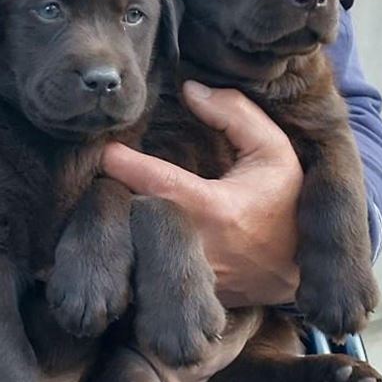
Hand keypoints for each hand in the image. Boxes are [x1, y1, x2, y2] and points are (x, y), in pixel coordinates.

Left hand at [102, 81, 300, 307]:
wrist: (292, 270)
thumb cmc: (283, 204)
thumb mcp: (275, 152)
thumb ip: (236, 114)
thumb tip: (189, 89)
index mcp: (213, 209)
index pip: (157, 182)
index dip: (124, 164)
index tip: (103, 147)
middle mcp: (190, 245)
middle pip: (129, 216)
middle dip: (106, 193)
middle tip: (90, 169)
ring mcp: (176, 273)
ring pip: (126, 245)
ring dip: (108, 219)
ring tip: (97, 194)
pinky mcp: (169, 291)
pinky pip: (132, 265)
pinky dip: (119, 244)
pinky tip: (111, 225)